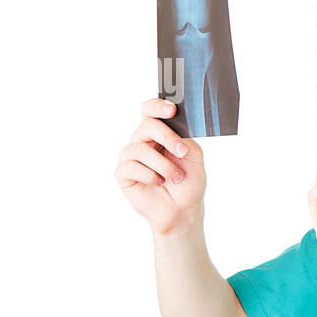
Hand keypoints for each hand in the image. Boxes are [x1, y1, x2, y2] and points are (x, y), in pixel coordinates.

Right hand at [116, 97, 205, 233]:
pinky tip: (160, 183)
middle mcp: (142, 141)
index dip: (158, 106)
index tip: (172, 110)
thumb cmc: (188, 182)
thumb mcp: (193, 155)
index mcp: (159, 133)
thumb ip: (185, 136)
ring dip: (164, 165)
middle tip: (182, 152)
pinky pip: (132, 167)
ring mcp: (130, 156)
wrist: (183, 210)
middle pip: (147, 125)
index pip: (151, 111)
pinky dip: (152, 176)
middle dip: (167, 137)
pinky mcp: (123, 173)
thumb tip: (176, 122)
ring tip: (176, 178)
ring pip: (141, 150)